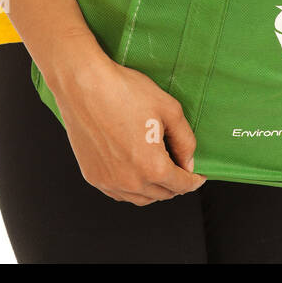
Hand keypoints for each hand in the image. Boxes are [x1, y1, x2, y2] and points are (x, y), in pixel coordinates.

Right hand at [51, 53, 208, 204]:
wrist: (83, 85)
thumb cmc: (123, 91)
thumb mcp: (168, 108)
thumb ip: (185, 140)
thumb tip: (188, 162)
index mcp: (152, 166)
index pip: (181, 185)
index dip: (194, 181)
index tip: (198, 177)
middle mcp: (130, 181)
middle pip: (162, 194)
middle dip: (175, 184)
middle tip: (179, 169)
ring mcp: (109, 181)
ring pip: (140, 198)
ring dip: (154, 189)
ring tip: (157, 172)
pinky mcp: (92, 176)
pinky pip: (118, 193)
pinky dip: (131, 188)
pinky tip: (134, 173)